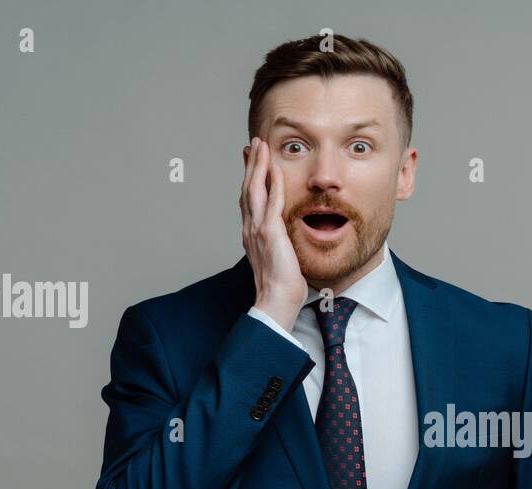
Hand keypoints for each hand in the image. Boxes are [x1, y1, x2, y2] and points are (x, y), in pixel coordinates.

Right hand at [239, 138, 304, 329]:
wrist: (276, 300)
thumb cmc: (280, 286)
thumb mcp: (277, 259)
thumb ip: (278, 245)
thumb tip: (284, 242)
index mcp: (251, 234)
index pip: (249, 200)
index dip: (249, 178)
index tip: (251, 161)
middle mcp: (250, 228)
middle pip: (247, 188)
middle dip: (251, 164)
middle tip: (253, 144)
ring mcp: (258, 229)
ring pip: (255, 189)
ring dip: (258, 165)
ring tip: (261, 146)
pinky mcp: (270, 232)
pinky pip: (272, 201)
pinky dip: (272, 182)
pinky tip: (275, 167)